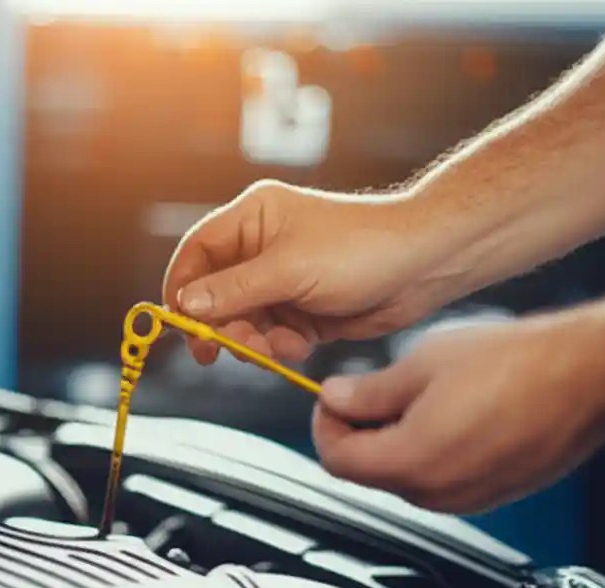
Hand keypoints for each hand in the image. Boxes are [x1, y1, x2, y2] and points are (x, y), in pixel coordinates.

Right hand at [162, 180, 468, 364]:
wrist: (424, 267)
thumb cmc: (362, 249)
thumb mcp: (289, 270)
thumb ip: (234, 290)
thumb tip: (185, 304)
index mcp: (253, 218)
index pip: (197, 251)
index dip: (182, 287)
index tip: (181, 324)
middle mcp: (261, 247)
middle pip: (214, 292)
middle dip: (219, 324)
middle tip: (219, 353)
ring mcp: (282, 280)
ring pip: (242, 319)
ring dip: (251, 340)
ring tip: (273, 349)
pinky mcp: (302, 309)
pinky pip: (271, 334)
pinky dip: (278, 346)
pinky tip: (299, 346)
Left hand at [312, 314, 604, 513]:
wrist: (591, 377)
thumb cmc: (521, 365)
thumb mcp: (424, 363)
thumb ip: (369, 391)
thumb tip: (335, 399)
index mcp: (411, 462)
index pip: (335, 460)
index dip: (324, 426)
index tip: (331, 400)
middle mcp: (438, 494)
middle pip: (368, 473)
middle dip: (359, 433)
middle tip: (368, 391)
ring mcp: (469, 500)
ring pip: (405, 478)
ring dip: (395, 442)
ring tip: (419, 395)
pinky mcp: (494, 495)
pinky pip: (443, 481)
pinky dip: (431, 452)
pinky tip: (452, 412)